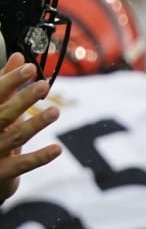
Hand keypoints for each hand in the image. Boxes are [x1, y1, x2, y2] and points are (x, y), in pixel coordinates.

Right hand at [0, 53, 61, 201]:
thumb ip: (4, 83)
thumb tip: (18, 56)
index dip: (9, 80)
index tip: (29, 67)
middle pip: (2, 114)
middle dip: (22, 99)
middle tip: (43, 85)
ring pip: (14, 138)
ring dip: (35, 124)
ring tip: (55, 112)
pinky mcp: (1, 172)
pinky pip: (21, 165)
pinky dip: (39, 157)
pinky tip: (57, 149)